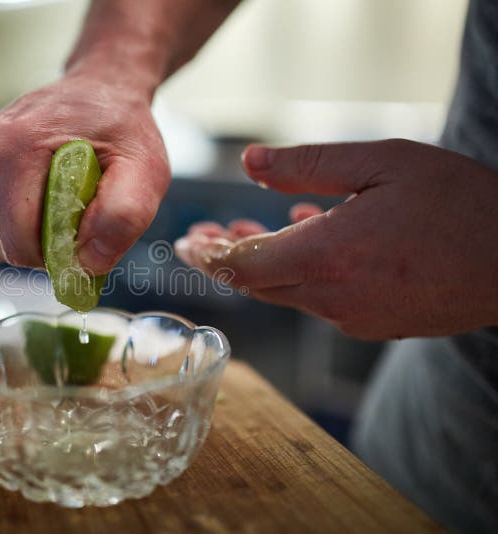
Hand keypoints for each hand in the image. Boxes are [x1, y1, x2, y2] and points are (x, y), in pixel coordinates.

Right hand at [0, 72, 168, 273]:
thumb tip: (86, 264)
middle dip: (46, 244)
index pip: (18, 241)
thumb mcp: (145, 169)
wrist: (102, 88)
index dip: (58, 254)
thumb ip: (124, 217)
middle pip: (4, 243)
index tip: (88, 233)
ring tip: (64, 199)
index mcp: (13, 147)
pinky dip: (18, 225)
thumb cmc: (123, 128)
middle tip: (80, 213)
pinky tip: (44, 198)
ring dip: (32, 234)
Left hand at [175, 139, 497, 339]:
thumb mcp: (383, 162)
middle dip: (226, 258)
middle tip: (206, 235)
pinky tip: (313, 238)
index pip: (241, 267)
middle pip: (257, 284)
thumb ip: (307, 164)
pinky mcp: (374, 324)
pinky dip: (303, 270)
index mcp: (326, 258)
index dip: (207, 254)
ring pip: (288, 290)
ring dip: (265, 262)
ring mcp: (353, 318)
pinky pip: (321, 298)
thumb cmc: (460, 205)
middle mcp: (332, 297)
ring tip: (253, 229)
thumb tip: (249, 162)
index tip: (185, 242)